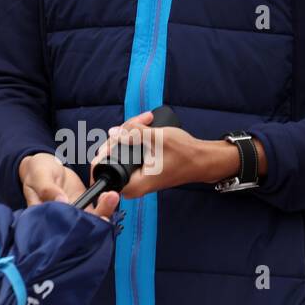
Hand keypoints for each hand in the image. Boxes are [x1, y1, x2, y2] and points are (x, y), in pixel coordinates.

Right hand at [18, 152, 119, 220]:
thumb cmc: (36, 171)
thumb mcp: (39, 176)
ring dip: (102, 212)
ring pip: (89, 221)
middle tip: (103, 217)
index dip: (72, 229)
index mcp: (43, 218)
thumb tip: (61, 201)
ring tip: (110, 198)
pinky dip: (105, 205)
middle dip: (93, 224)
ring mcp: (73, 214)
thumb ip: (47, 189)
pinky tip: (110, 196)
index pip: (58, 229)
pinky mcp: (83, 206)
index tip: (84, 222)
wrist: (46, 164)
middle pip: (78, 229)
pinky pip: (96, 210)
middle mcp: (60, 220)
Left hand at [88, 111, 256, 198]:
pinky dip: (135, 137)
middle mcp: (134, 184)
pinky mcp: (141, 168)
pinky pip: (129, 150)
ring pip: (120, 150)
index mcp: (136, 183)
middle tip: (137, 122)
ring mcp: (137, 175)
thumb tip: (112, 132)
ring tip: (145, 120)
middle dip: (120, 135)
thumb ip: (133, 133)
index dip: (101, 155)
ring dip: (129, 132)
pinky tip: (144, 124)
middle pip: (111, 157)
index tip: (112, 138)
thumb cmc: (185, 154)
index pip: (104, 175)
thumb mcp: (158, 138)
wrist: (203, 160)